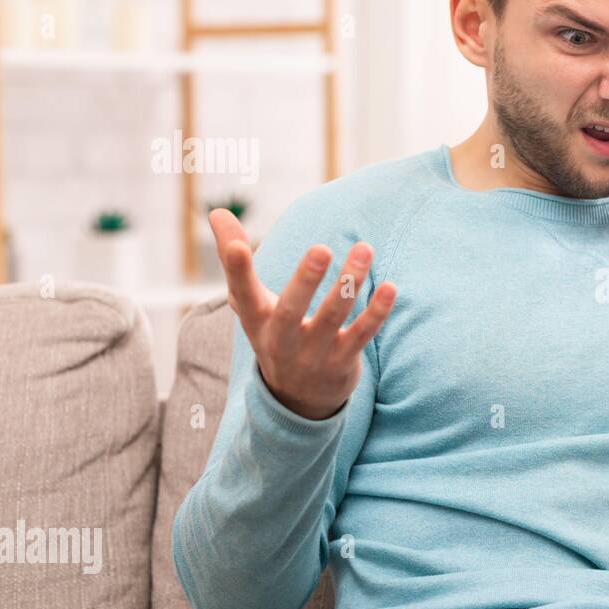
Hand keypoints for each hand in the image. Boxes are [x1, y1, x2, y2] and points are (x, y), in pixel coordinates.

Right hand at [208, 209, 397, 420]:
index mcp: (256, 319)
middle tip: (320, 247)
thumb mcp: (250, 301)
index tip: (237, 247)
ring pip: (332, 317)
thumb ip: (235, 256)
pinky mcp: (342, 362)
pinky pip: (361, 335)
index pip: (242, 293)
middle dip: (305, 280)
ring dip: (349, 283)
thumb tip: (218, 210)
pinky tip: (390, 287)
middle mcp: (282, 339)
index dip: (236, 271)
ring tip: (364, 249)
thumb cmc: (273, 332)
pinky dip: (376, 312)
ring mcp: (313, 353)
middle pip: (291, 310)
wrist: (296, 397)